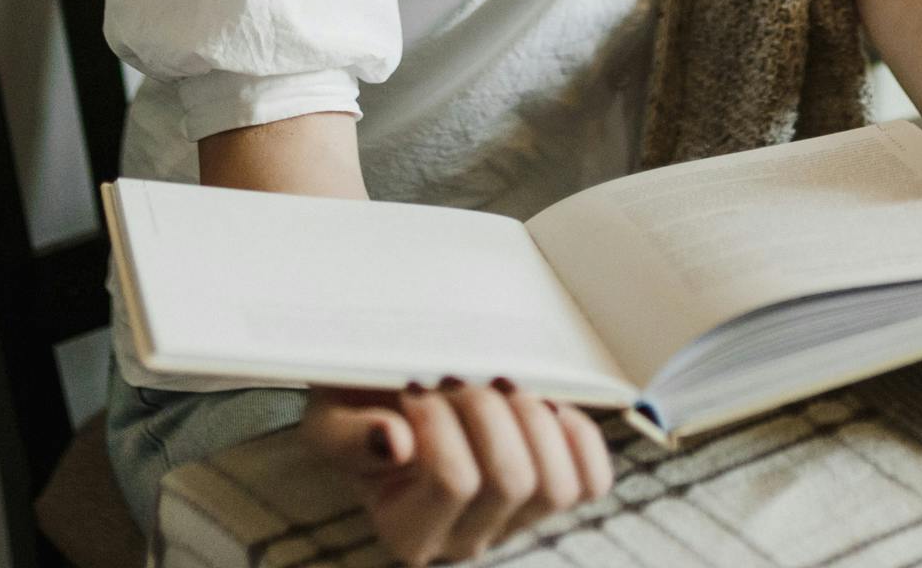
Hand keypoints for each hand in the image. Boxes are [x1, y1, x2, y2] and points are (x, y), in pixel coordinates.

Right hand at [301, 377, 617, 562]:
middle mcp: (464, 540)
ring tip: (496, 390)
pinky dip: (578, 438)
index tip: (413, 389)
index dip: (442, 422)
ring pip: (557, 487)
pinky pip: (591, 483)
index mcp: (407, 531)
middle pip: (512, 481)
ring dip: (532, 420)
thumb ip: (350, 437)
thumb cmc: (358, 410)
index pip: (453, 481)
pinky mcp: (549, 497)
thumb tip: (396, 443)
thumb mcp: (330, 421)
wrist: (387, 401)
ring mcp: (513, 524)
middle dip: (487, 411)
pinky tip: (546, 408)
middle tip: (454, 381)